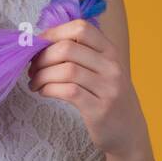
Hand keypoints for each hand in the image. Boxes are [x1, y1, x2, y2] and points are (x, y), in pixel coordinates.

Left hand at [26, 18, 147, 157]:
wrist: (129, 132)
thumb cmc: (107, 98)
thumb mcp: (102, 70)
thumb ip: (81, 54)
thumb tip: (43, 42)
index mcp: (110, 51)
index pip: (81, 28)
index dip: (54, 33)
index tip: (39, 45)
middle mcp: (111, 66)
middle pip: (67, 48)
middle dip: (42, 57)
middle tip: (32, 68)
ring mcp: (108, 88)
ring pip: (65, 70)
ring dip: (42, 75)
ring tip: (34, 83)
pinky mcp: (99, 109)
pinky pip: (68, 92)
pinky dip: (49, 89)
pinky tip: (43, 92)